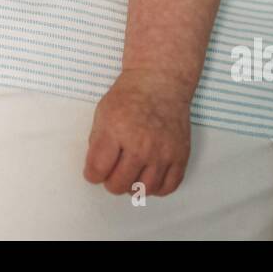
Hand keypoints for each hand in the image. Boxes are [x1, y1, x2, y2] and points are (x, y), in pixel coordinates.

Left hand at [83, 68, 191, 196]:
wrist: (161, 81)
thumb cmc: (130, 95)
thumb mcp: (102, 112)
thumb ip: (97, 142)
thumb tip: (97, 168)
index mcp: (116, 130)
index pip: (97, 170)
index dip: (92, 174)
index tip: (94, 170)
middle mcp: (141, 144)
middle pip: (118, 184)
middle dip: (110, 181)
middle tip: (112, 172)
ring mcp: (163, 152)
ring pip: (143, 190)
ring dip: (132, 187)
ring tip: (130, 174)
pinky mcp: (180, 155)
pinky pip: (168, 187)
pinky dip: (156, 188)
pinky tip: (149, 176)